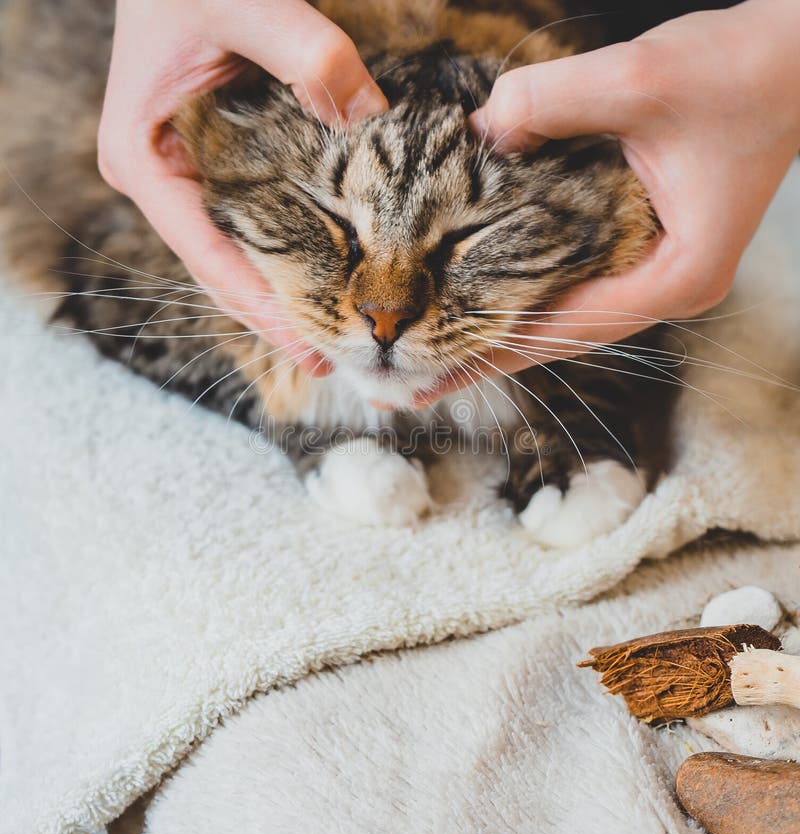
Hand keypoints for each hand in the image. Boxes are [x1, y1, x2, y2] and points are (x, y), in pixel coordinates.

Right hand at [98, 0, 386, 373]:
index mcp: (146, 160)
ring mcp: (182, 177)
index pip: (210, 256)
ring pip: (234, 255)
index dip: (263, 306)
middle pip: (222, 269)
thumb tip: (371, 114)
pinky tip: (318, 281)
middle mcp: (160, 180)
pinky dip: (282, 256)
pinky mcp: (208, 166)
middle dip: (275, 315)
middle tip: (329, 358)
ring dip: (279, 295)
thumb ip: (306, 52)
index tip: (310, 345)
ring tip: (327, 337)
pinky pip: (245, 227)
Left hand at [417, 0, 799, 403]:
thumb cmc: (740, 71)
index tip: (426, 380)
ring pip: (558, 322)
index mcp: (672, 277)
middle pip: (552, 341)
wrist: (799, 61)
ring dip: (494, 340)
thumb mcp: (639, 78)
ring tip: (430, 365)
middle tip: (407, 391)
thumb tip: (474, 131)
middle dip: (479, 362)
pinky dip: (519, 306)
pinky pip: (569, 291)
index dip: (487, 353)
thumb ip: (547, 102)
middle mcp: (662, 290)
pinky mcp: (643, 255)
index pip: (559, 330)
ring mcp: (654, 277)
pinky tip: (479, 314)